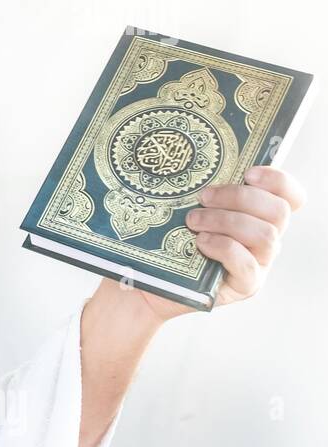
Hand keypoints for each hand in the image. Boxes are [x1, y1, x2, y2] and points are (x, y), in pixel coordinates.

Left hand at [131, 165, 307, 323]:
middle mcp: (267, 238)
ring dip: (226, 221)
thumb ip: (207, 190)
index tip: (248, 173)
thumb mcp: (191, 208)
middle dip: (240, 197)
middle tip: (204, 197)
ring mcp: (260, 263)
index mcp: (260, 215)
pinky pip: (247, 264)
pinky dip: (223, 247)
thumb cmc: (173, 238)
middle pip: (278, 211)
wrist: (156, 280)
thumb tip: (195, 161)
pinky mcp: (246, 285)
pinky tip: (200, 242)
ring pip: (265, 235)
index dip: (278, 181)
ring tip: (193, 221)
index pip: (290, 196)